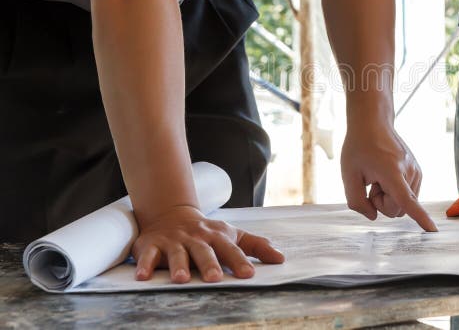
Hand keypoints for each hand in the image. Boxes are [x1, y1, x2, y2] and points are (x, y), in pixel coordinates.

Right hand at [132, 205, 283, 282]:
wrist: (172, 214)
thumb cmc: (208, 232)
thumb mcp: (234, 235)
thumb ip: (257, 246)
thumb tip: (281, 259)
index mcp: (217, 237)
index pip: (231, 250)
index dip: (240, 261)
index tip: (249, 275)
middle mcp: (196, 238)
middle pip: (204, 252)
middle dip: (209, 264)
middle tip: (215, 279)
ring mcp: (174, 241)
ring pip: (177, 254)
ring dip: (178, 266)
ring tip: (182, 279)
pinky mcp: (152, 245)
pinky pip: (147, 256)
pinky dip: (144, 265)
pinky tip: (143, 277)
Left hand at [340, 127, 437, 231]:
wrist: (373, 123)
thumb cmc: (358, 148)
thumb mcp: (348, 175)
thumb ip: (356, 201)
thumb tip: (374, 216)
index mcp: (392, 172)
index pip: (407, 200)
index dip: (419, 217)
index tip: (433, 231)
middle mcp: (409, 172)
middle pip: (398, 209)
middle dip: (382, 203)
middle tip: (371, 183)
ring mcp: (416, 171)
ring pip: (404, 204)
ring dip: (388, 196)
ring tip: (378, 176)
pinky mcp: (418, 171)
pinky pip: (408, 195)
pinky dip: (395, 191)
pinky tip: (386, 175)